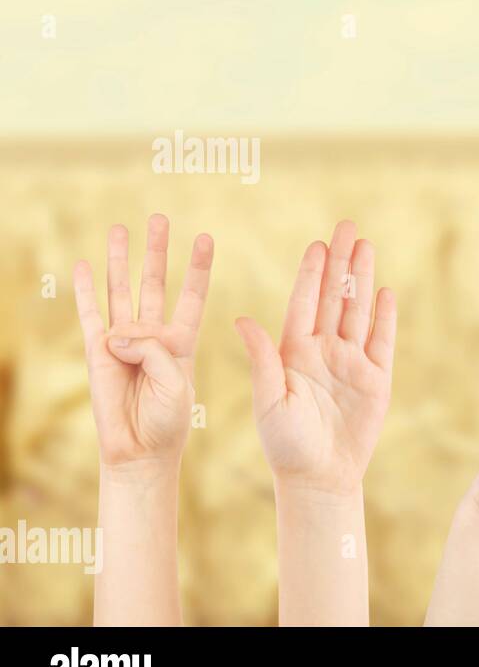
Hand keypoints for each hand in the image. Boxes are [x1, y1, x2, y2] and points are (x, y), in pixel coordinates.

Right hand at [74, 214, 213, 470]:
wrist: (141, 449)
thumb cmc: (168, 420)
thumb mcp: (175, 381)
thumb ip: (152, 351)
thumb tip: (117, 334)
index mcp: (182, 341)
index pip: (192, 295)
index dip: (198, 267)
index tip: (205, 237)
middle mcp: (153, 334)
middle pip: (156, 282)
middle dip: (157, 250)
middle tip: (159, 218)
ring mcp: (124, 340)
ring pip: (122, 289)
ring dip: (121, 259)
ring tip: (121, 228)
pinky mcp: (97, 352)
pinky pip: (90, 314)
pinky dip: (86, 290)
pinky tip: (85, 266)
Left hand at [235, 221, 396, 495]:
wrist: (319, 478)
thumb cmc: (285, 444)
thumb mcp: (267, 399)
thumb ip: (262, 358)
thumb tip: (241, 319)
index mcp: (293, 352)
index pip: (305, 302)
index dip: (312, 272)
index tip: (317, 244)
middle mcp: (324, 351)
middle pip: (335, 297)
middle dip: (341, 261)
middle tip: (347, 226)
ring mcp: (352, 363)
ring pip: (359, 311)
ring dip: (362, 278)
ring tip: (367, 246)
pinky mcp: (377, 379)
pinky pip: (382, 341)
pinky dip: (385, 316)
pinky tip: (385, 291)